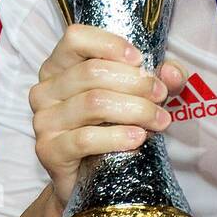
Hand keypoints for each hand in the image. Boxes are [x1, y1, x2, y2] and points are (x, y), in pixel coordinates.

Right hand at [28, 24, 185, 207]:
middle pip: (92, 72)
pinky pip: (85, 138)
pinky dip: (117, 137)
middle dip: (136, 83)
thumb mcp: (136, 96)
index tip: (140, 61)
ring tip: (159, 120)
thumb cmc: (109, 128)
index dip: (110, 44)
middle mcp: (45, 89)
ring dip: (135, 110)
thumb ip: (158, 79)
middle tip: (161, 96)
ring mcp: (43, 120)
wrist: (86, 178)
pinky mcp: (48, 150)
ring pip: (93, 103)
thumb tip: (172, 73)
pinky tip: (138, 138)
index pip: (75, 37)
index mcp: (59, 66)